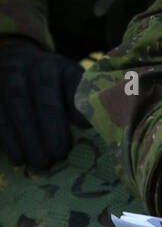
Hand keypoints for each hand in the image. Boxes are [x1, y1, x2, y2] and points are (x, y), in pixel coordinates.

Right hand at [0, 42, 83, 168]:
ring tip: (39, 162)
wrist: (13, 63)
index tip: (84, 125)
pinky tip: (17, 158)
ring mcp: (12, 78)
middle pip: (45, 96)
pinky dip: (8, 139)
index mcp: (62, 68)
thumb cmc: (49, 84)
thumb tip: (87, 128)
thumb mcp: (67, 84)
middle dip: (52, 128)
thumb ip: (78, 104)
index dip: (79, 104)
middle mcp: (38, 69)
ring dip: (28, 137)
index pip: (73, 81)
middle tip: (59, 155)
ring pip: (18, 105)